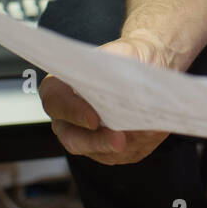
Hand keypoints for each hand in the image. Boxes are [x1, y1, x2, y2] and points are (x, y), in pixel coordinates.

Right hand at [38, 34, 171, 164]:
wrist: (149, 66)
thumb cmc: (130, 56)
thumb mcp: (123, 51)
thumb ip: (116, 63)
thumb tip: (117, 84)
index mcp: (60, 87)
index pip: (56, 103)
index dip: (73, 113)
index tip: (94, 119)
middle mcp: (67, 117)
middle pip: (73, 139)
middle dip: (99, 141)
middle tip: (120, 140)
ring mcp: (85, 137)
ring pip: (100, 152)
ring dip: (123, 146)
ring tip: (146, 132)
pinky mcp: (107, 150)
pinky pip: (120, 156)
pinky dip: (136, 147)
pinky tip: (150, 133)